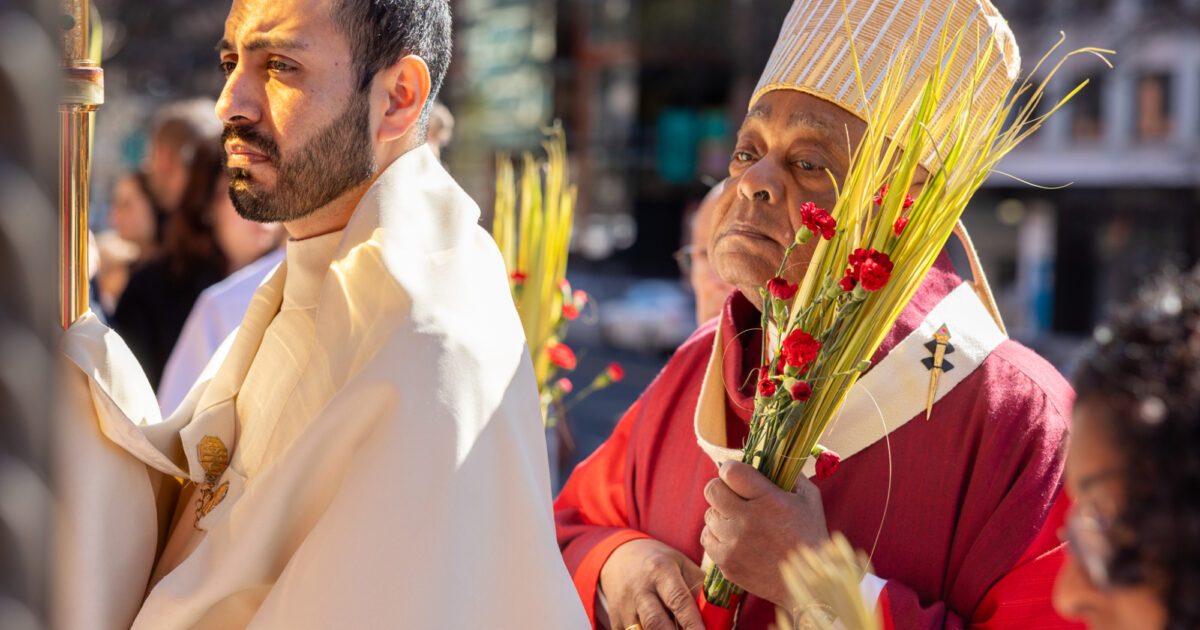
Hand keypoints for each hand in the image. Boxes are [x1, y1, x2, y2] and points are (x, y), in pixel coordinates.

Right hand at [599, 537, 704, 629]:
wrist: (620, 556)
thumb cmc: (658, 563)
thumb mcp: (681, 565)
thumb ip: (699, 588)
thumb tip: (719, 616)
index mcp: (659, 570)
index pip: (678, 600)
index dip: (693, 623)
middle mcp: (639, 589)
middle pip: (656, 622)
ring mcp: (624, 607)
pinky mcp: (615, 621)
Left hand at [700, 460, 828, 608]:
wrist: (807, 583)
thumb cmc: (810, 537)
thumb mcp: (809, 499)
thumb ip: (791, 475)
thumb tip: (773, 459)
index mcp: (768, 500)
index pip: (730, 471)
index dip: (731, 469)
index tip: (738, 474)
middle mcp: (747, 520)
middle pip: (711, 490)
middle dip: (721, 488)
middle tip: (734, 496)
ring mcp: (733, 542)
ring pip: (709, 514)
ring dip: (721, 514)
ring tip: (739, 521)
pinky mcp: (725, 562)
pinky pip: (707, 537)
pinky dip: (717, 534)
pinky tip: (734, 537)